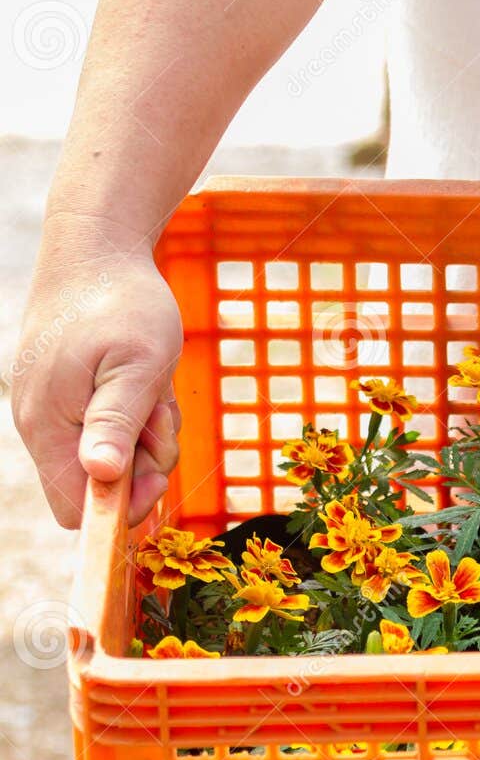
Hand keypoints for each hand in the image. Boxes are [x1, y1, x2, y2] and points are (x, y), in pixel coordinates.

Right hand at [10, 215, 183, 527]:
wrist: (98, 251)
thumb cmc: (125, 304)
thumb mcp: (139, 364)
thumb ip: (118, 422)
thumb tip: (101, 476)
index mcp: (50, 424)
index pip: (74, 508)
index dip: (120, 506)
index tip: (155, 473)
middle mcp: (40, 425)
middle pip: (99, 484)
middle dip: (143, 461)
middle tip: (159, 412)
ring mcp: (51, 409)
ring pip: (111, 455)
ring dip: (146, 433)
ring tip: (152, 387)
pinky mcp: (66, 396)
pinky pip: (109, 426)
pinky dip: (136, 413)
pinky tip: (144, 381)